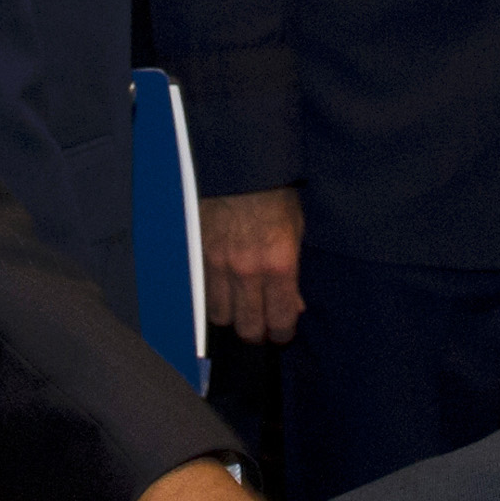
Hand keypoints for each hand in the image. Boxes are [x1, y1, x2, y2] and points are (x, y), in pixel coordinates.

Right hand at [202, 187, 304, 343]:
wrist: (240, 166)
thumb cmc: (276, 195)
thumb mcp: (297, 231)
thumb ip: (294, 273)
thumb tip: (294, 305)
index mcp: (279, 264)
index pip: (280, 320)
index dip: (283, 333)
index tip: (283, 333)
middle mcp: (248, 271)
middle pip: (248, 327)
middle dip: (258, 335)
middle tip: (263, 330)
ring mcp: (221, 265)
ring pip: (222, 317)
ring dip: (234, 320)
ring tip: (242, 315)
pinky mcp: (202, 257)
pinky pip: (205, 295)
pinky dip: (215, 303)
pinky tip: (224, 300)